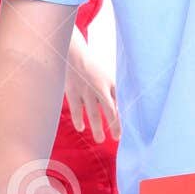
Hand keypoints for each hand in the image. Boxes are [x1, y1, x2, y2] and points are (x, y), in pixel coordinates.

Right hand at [63, 28, 119, 143]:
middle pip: (109, 110)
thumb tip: (117, 112)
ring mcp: (86, 90)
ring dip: (97, 128)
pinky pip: (77, 110)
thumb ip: (112, 93)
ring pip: (93, 113)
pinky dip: (79, 120)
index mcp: (111, 83)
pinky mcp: (73, 92)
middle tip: (116, 138)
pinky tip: (81, 127)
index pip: (119, 104)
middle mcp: (100, 87)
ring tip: (100, 139)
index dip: (121, 118)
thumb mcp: (106, 77)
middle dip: (114, 126)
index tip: (122, 133)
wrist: (73, 54)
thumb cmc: (92, 69)